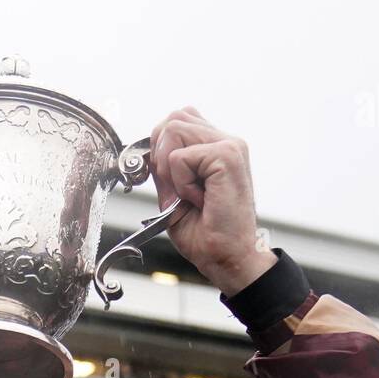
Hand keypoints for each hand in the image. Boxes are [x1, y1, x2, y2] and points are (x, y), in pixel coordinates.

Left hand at [148, 107, 277, 295]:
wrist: (228, 259)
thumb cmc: (207, 236)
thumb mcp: (174, 195)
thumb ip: (165, 169)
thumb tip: (148, 149)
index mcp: (217, 148)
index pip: (179, 121)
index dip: (161, 147)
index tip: (168, 182)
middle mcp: (226, 141)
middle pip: (174, 118)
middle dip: (161, 153)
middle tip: (176, 190)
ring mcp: (229, 145)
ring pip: (174, 129)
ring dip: (170, 168)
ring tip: (189, 194)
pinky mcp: (227, 155)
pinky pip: (179, 157)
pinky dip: (180, 182)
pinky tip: (198, 199)